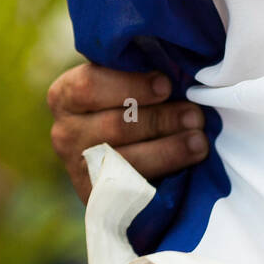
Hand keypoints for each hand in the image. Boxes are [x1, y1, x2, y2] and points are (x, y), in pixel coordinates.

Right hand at [47, 62, 207, 203]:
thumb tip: (173, 66)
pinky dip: (161, 176)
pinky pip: (130, 190)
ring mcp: (77, 168)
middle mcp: (64, 132)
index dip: (131, 85)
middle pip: (114, 126)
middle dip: (161, 120)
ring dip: (168, 150)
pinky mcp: (94, 197)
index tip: (166, 85)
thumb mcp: (123, 78)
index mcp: (66, 95)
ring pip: (125, 161)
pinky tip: (186, 167)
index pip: (90, 85)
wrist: (118, 149)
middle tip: (195, 116)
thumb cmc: (128, 100)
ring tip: (199, 141)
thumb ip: (137, 69)